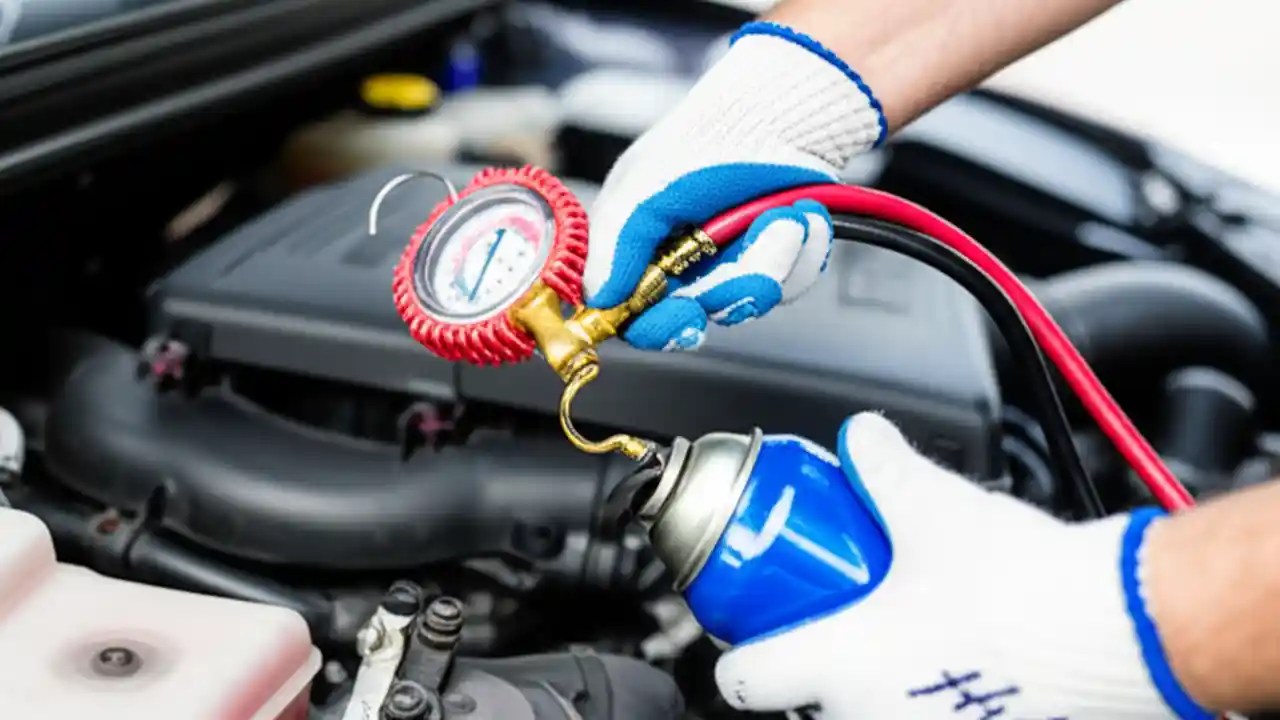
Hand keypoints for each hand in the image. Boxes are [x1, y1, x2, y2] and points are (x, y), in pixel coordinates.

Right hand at [583, 22, 885, 350]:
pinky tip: (799, 215)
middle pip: (700, 318)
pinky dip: (804, 251)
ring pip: (751, 302)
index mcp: (639, 252)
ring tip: (782, 217)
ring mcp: (731, 264)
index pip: (637, 317)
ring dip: (773, 259)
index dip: (658, 328)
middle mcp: (683, 265)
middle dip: (729, 290)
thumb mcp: (643, 190)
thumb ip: (616, 245)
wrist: (778, 110)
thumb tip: (597, 297)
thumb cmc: (703, 140)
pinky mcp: (777, 260)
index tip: (682, 316)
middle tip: (744, 266)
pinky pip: (794, 284)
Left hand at [714, 413, 1211, 719]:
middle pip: (803, 702)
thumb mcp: (931, 505)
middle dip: (813, 661)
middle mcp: (871, 716)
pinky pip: (924, 719)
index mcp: (840, 664)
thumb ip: (880, 463)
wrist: (1122, 631)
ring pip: (864, 716)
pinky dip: (925, 694)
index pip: (743, 680)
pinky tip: (954, 652)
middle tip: (834, 614)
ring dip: (868, 681)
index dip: (737, 652)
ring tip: (899, 631)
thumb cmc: (1023, 586)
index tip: (747, 629)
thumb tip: (859, 438)